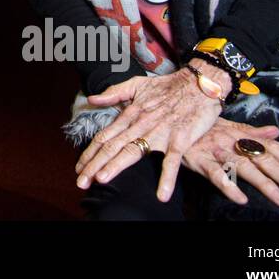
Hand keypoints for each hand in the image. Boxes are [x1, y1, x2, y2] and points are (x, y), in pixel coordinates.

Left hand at [75, 63, 226, 200]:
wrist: (198, 84)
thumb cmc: (168, 86)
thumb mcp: (137, 84)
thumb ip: (113, 93)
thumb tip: (91, 99)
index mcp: (130, 114)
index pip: (104, 136)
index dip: (90, 153)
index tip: (79, 168)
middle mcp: (140, 124)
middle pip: (112, 146)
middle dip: (94, 164)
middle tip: (81, 181)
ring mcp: (159, 132)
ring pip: (133, 151)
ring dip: (116, 166)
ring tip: (102, 179)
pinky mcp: (180, 139)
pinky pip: (172, 161)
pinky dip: (167, 178)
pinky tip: (162, 194)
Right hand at [183, 119, 278, 208]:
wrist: (171, 117)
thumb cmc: (202, 126)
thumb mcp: (228, 126)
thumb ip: (253, 132)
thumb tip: (277, 132)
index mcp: (243, 135)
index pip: (274, 149)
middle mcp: (233, 142)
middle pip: (266, 161)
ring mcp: (217, 151)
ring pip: (245, 168)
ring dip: (266, 185)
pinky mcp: (198, 159)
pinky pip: (215, 174)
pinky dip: (228, 185)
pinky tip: (242, 198)